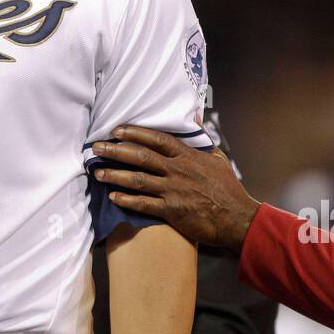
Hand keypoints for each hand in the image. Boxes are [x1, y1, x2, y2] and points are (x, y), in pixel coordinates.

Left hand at [91, 125, 261, 250]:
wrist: (237, 218)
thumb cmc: (227, 188)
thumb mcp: (217, 157)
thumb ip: (201, 138)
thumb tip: (195, 114)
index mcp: (187, 156)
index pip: (156, 139)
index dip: (135, 133)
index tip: (116, 130)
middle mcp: (177, 171)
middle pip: (141, 156)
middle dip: (116, 151)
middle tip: (96, 148)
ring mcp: (173, 191)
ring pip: (138, 180)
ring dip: (115, 175)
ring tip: (97, 172)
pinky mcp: (172, 211)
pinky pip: (144, 204)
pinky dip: (127, 200)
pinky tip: (112, 197)